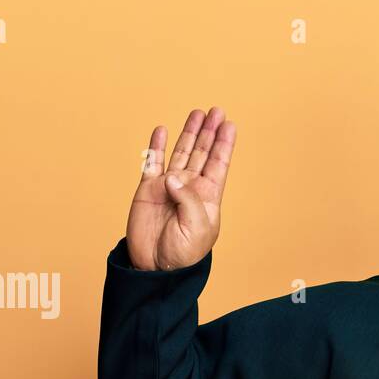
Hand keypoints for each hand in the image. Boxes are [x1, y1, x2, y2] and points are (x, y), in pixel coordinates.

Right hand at [125, 106, 236, 270]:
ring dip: (188, 133)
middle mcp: (189, 187)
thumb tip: (172, 176)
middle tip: (216, 111)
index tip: (229, 125)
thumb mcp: (196, 228)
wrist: (155, 267)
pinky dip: (157, 146)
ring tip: (197, 114)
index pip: (218, 165)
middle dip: (209, 132)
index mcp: (207, 197)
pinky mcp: (148, 188)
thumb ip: (188, 200)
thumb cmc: (182, 254)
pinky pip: (153, 162)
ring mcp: (169, 186)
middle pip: (201, 153)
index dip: (223, 145)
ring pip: (180, 153)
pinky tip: (163, 130)